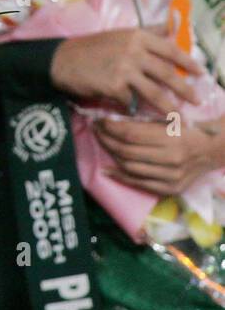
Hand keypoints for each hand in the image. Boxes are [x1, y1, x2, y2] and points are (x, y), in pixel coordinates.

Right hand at [50, 27, 200, 114]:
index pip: (170, 50)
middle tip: (197, 101)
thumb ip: (147, 32)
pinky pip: (132, 101)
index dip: (188, 63)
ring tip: (179, 117)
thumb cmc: (91, 48)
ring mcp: (124, 69)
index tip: (201, 74)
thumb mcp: (119, 35)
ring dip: (169, 107)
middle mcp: (133, 51)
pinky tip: (140, 115)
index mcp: (137, 37)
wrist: (61, 61)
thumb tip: (171, 26)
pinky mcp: (114, 86)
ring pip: (155, 92)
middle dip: (184, 90)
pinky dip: (136, 109)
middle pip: (167, 73)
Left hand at [94, 116, 224, 196]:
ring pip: (130, 167)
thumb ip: (144, 123)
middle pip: (127, 151)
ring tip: (102, 143)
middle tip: (95, 130)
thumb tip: (112, 121)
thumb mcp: (169, 121)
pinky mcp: (170, 189)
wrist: (212, 151)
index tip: (99, 120)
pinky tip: (107, 170)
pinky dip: (120, 177)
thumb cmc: (188, 131)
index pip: (130, 134)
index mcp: (172, 138)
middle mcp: (172, 159)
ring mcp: (171, 177)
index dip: (110, 127)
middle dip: (106, 139)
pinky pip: (139, 184)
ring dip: (111, 154)